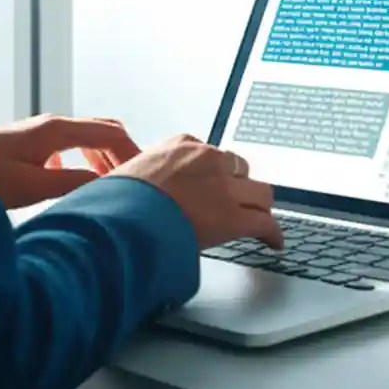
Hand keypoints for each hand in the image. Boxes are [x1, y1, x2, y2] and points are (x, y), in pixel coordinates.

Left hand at [0, 114, 139, 208]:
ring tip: (113, 183)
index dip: (131, 152)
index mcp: (58, 130)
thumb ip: (72, 184)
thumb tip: (107, 185)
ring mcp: (45, 129)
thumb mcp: (32, 186)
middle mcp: (55, 123)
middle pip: (104, 129)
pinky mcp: (36, 140)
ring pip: (89, 136)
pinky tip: (82, 180)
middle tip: (134, 181)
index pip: (110, 132)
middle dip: (122, 153)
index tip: (143, 175)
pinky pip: (73, 144)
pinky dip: (88, 158)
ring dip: (105, 157)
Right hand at [109, 134, 282, 249]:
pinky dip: (272, 234)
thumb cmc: (114, 202)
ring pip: (259, 193)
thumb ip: (136, 182)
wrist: (120, 219)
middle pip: (239, 169)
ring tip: (259, 219)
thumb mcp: (121, 177)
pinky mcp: (233, 216)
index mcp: (180, 146)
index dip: (214, 174)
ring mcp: (223, 187)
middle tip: (237, 202)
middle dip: (239, 186)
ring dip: (258, 206)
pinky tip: (274, 243)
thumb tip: (124, 197)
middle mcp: (207, 159)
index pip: (209, 154)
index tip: (212, 184)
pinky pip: (265, 223)